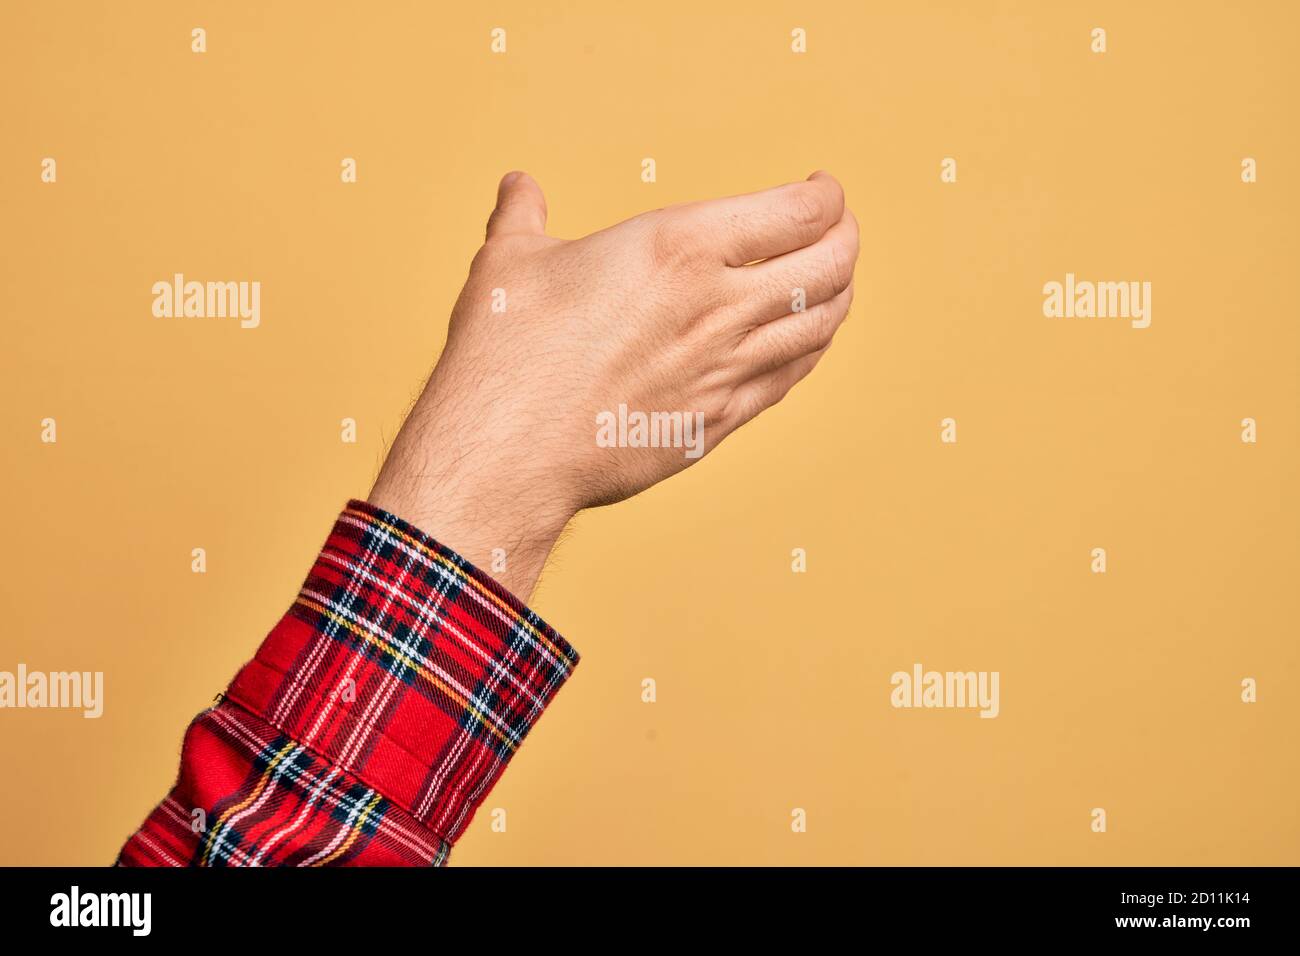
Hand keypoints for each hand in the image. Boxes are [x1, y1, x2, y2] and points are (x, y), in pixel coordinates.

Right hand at [370, 170, 858, 597]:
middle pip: (833, 264)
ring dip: (838, 293)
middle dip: (846, 238)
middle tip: (834, 227)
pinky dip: (809, 348)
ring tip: (828, 277)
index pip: (803, 212)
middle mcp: (719, 306)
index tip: (818, 189)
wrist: (505, 453)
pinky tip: (799, 338)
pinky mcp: (717, 421)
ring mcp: (726, 370)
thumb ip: (525, 215)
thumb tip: (519, 187)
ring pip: (822, 325)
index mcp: (681, 247)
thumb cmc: (506, 353)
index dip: (826, 195)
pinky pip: (790, 378)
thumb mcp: (509, 262)